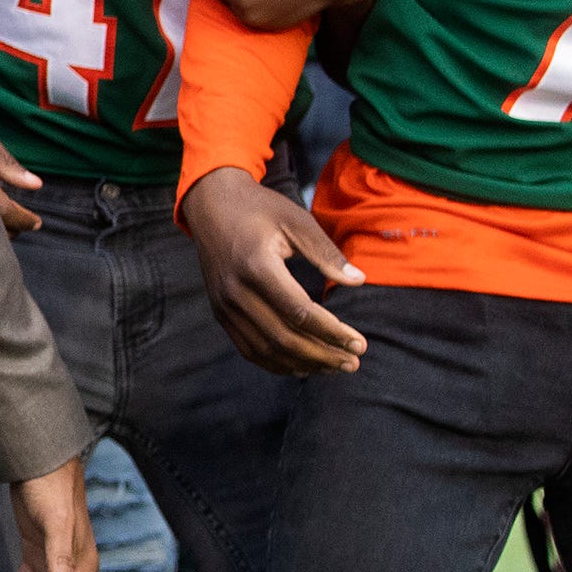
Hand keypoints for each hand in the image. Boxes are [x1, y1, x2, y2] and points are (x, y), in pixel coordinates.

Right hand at [181, 165, 369, 375]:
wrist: (210, 205)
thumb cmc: (259, 209)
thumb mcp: (296, 221)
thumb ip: (326, 253)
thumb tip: (358, 281)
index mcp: (256, 266)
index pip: (300, 312)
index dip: (332, 332)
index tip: (360, 343)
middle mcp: (235, 291)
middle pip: (283, 337)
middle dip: (323, 355)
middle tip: (353, 362)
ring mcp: (224, 304)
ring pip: (265, 349)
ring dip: (302, 363)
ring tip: (333, 367)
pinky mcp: (219, 311)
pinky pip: (247, 348)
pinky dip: (275, 363)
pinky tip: (302, 366)